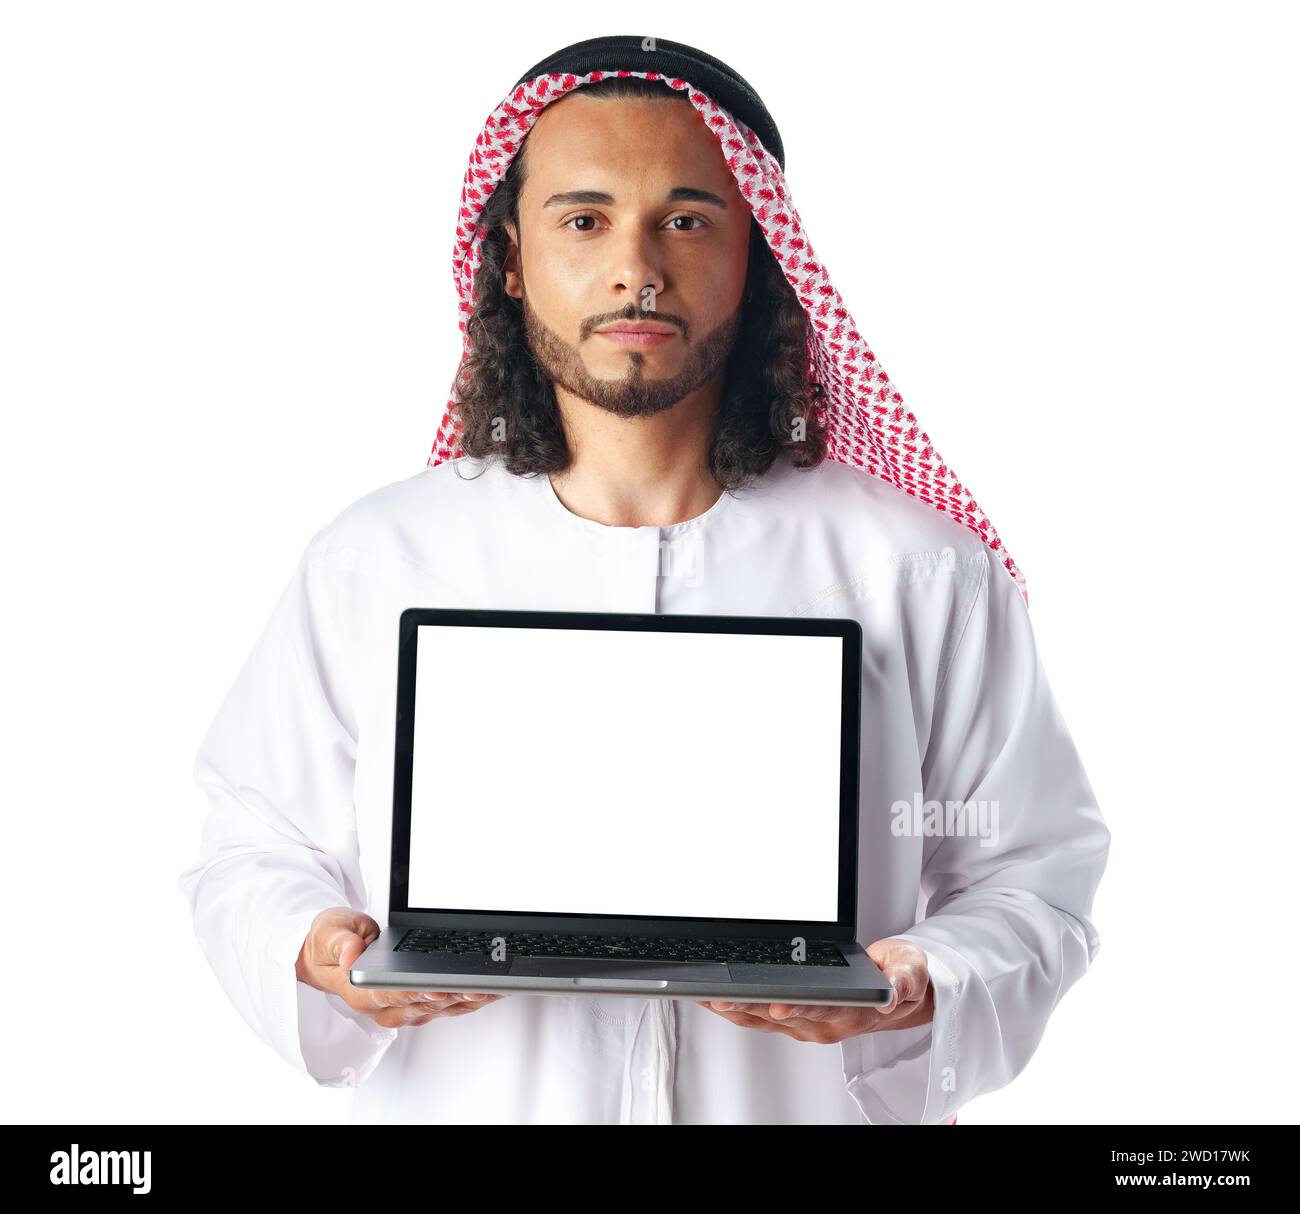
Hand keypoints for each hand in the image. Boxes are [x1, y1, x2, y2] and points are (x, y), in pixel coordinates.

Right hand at [295, 907, 506, 1027]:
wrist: (327, 954)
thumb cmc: (329, 942)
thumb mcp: (329, 932)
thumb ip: (341, 943)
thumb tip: (351, 955)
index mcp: (360, 992)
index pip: (393, 994)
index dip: (417, 992)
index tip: (438, 988)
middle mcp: (382, 1007)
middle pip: (424, 1004)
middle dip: (453, 995)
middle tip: (479, 987)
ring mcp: (401, 1009)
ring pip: (440, 1008)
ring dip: (468, 1000)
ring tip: (494, 988)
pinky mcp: (416, 1005)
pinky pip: (446, 1005)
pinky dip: (469, 999)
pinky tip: (490, 990)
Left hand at [694, 937, 932, 1042]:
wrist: (899, 992)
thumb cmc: (901, 977)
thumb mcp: (913, 972)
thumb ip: (904, 981)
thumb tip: (891, 993)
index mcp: (852, 1012)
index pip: (819, 1009)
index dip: (796, 1007)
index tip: (776, 1005)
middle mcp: (824, 1023)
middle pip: (780, 1015)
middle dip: (749, 1006)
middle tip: (721, 996)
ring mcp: (806, 1024)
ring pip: (763, 1019)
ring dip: (734, 1009)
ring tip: (706, 996)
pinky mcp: (794, 1019)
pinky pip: (758, 1016)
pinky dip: (736, 1007)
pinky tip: (715, 997)